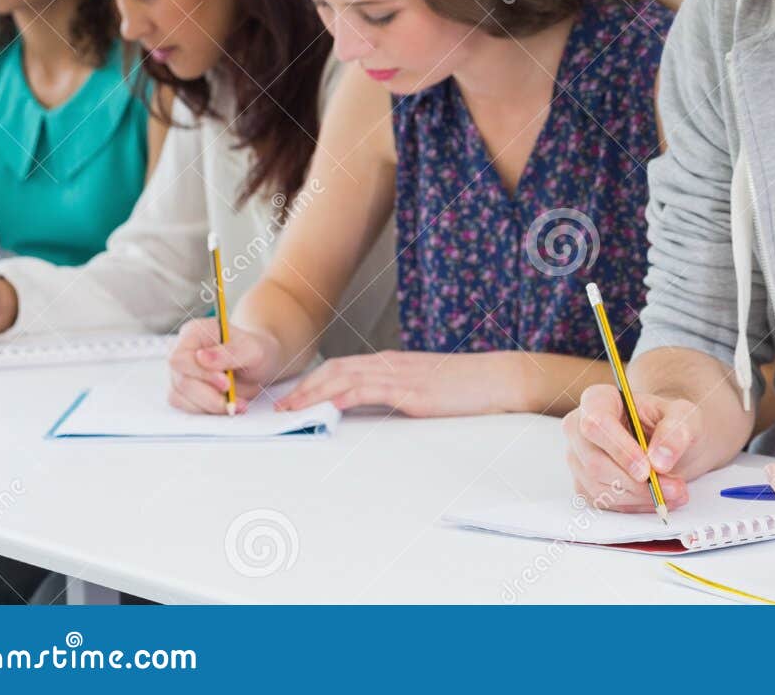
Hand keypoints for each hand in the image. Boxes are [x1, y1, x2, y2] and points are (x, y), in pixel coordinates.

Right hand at [167, 316, 280, 413]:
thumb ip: (229, 353)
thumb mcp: (251, 349)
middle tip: (235, 399)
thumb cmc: (254, 350)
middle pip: (182, 381)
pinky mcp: (184, 391)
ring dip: (211, 405)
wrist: (259, 364)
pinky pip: (187, 407)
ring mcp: (180, 373)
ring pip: (181, 397)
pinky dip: (208, 410)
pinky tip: (229, 405)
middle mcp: (182, 352)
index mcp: (194, 332)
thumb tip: (202, 357)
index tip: (225, 383)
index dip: (200, 374)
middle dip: (209, 395)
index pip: (181, 358)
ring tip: (238, 403)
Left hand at [273, 351, 524, 415]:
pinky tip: (330, 405)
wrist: (497, 380)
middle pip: (335, 370)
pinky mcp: (413, 391)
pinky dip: (347, 396)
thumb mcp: (423, 389)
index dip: (311, 380)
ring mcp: (401, 375)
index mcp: (392, 363)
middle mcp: (391, 364)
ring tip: (292, 409)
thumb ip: (395, 394)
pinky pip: (372, 391)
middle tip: (277, 405)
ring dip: (314, 393)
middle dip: (303, 387)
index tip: (290, 395)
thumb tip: (370, 410)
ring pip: (346, 379)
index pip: (341, 367)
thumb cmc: (465, 388)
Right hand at [562, 383, 713, 512]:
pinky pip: (604, 502)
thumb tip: (660, 460)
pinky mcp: (584, 484)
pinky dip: (635, 504)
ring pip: (599, 487)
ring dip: (639, 496)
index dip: (619, 448)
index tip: (647, 469)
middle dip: (636, 482)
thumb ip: (676, 431)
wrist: (668, 441)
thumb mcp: (684, 417)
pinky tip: (657, 496)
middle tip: (673, 487)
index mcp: (598, 399)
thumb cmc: (671, 422)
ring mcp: (578, 458)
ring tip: (674, 491)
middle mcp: (579, 428)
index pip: (596, 423)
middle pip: (595, 462)